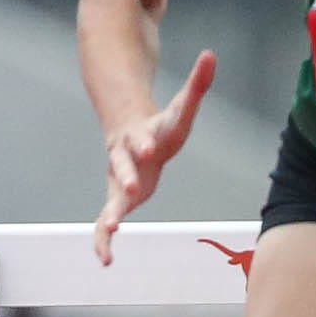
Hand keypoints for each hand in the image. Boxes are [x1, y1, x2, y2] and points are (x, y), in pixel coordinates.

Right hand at [93, 49, 215, 262]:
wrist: (126, 135)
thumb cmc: (160, 126)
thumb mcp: (181, 107)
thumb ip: (197, 84)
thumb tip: (212, 55)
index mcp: (142, 138)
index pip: (144, 138)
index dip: (143, 143)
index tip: (147, 147)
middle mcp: (124, 160)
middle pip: (122, 168)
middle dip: (125, 177)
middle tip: (129, 188)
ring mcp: (117, 182)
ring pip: (110, 201)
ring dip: (109, 218)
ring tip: (109, 235)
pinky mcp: (117, 200)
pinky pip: (105, 222)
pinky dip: (103, 240)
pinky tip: (105, 261)